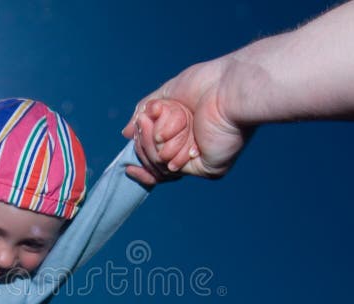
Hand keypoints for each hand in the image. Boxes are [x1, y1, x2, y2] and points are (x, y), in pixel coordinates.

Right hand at [123, 58, 252, 179]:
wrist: (227, 88)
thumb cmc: (206, 84)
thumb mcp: (166, 94)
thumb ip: (145, 112)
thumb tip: (126, 133)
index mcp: (186, 134)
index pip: (158, 156)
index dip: (142, 161)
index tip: (128, 166)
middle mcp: (194, 150)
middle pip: (154, 162)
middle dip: (144, 143)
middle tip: (144, 122)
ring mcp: (200, 160)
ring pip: (160, 166)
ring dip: (154, 142)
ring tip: (158, 121)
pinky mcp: (207, 168)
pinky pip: (174, 169)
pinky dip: (167, 149)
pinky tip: (164, 135)